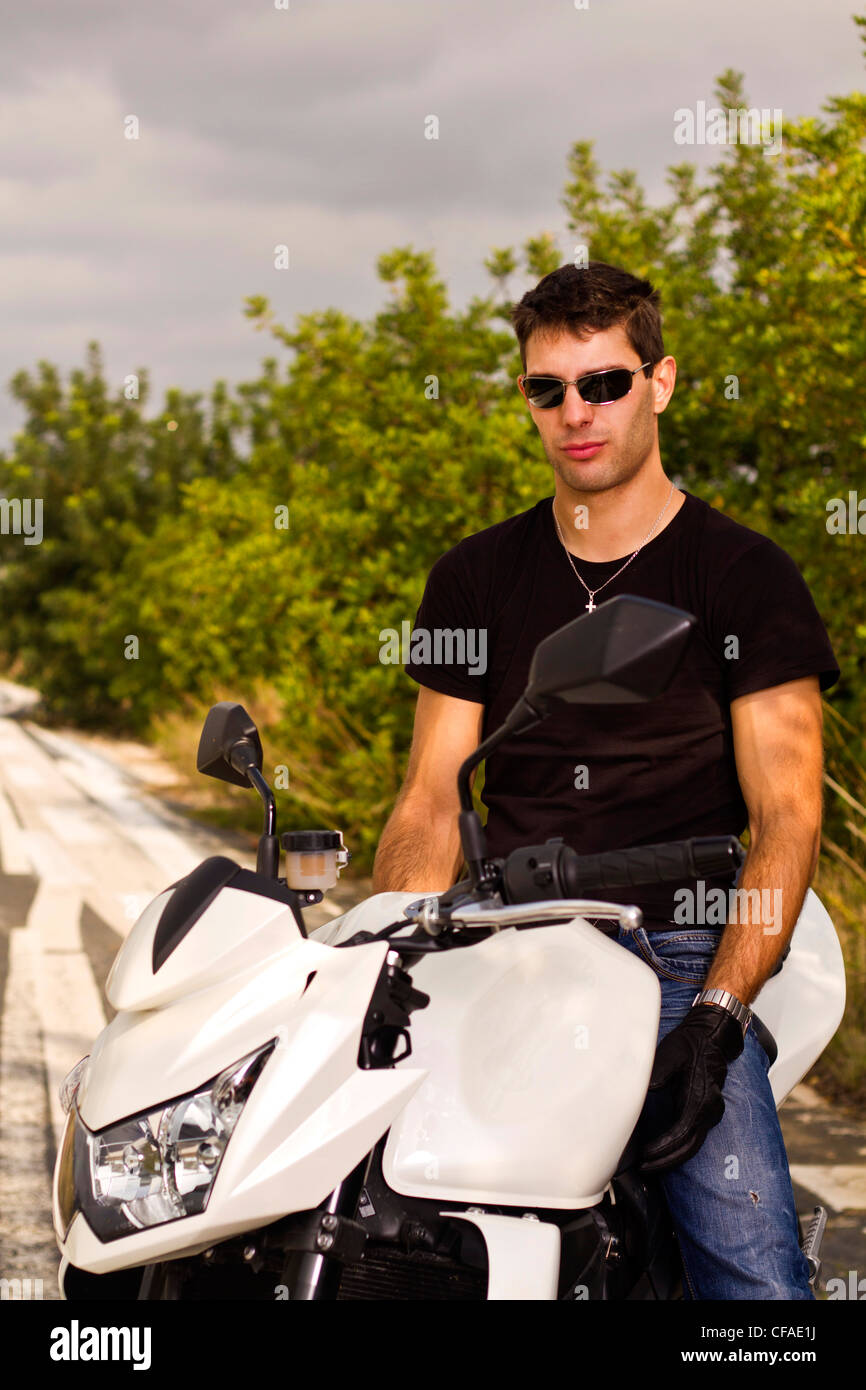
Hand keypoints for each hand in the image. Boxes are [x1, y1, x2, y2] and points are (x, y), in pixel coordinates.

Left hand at [637, 1004, 744, 1174]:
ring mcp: (710, 1112)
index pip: (681, 1132)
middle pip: (689, 1146)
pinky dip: (678, 1148)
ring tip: (649, 1163)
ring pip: (693, 1145)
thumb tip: (647, 1088)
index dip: (663, 1148)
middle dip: (666, 1160)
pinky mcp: (706, 1111)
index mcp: (700, 1097)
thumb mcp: (672, 1052)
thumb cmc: (692, 1044)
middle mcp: (709, 1109)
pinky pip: (693, 1137)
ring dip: (672, 1157)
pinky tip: (662, 1151)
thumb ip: (660, 1070)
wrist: (713, 1037)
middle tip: (644, 1167)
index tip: (645, 1155)